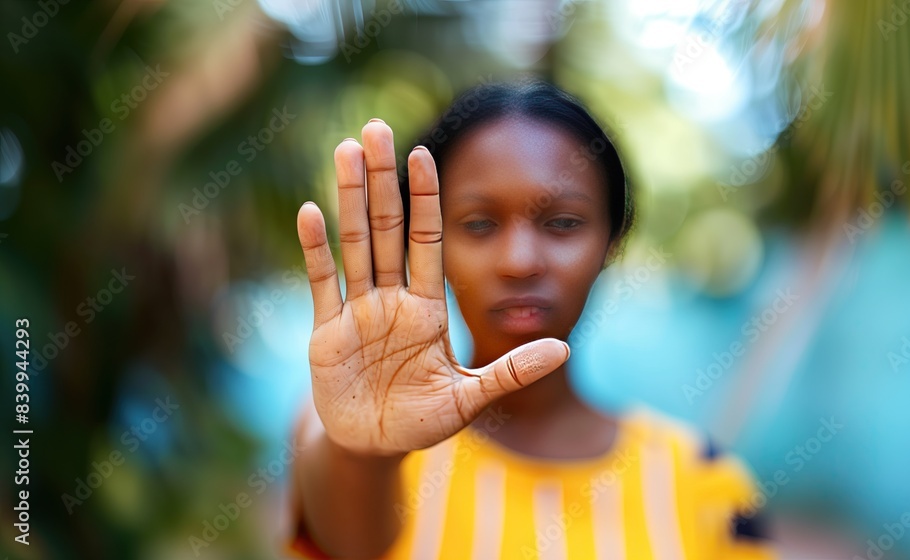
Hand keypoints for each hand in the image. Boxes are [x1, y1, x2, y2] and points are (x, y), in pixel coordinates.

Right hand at [296, 119, 569, 455]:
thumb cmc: (422, 421)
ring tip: (345, 151)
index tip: (425, 155)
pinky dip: (316, 250)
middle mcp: (391, 299)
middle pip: (386, 228)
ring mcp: (357, 312)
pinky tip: (312, 213)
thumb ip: (511, 372)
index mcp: (426, 308)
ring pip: (354, 244)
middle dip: (382, 179)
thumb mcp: (470, 398)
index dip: (425, 198)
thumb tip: (564, 348)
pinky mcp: (326, 332)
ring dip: (349, 198)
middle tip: (375, 130)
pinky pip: (321, 283)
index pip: (427, 241)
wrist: (373, 448)